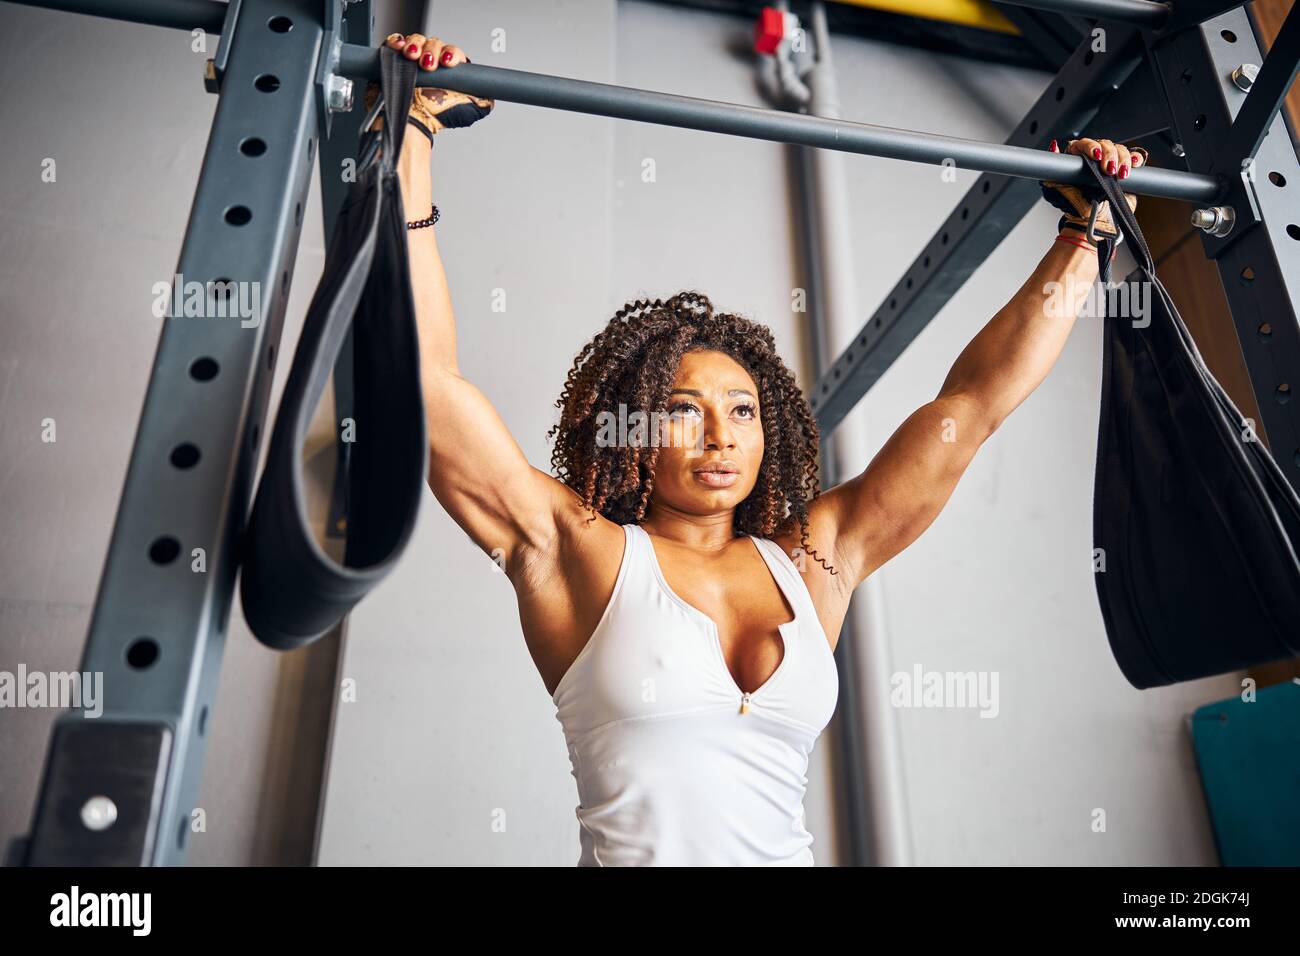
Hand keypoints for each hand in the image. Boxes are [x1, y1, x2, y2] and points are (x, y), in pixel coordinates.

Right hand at [366, 32, 493, 140]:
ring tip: (412, 57)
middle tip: (428, 65)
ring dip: (415, 46)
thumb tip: (493, 95)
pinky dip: (397, 41)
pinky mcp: (395, 58)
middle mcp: (432, 62)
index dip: (451, 54)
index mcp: (449, 71)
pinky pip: (396, 41)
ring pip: (417, 40)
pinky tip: (400, 47)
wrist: (411, 122)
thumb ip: (484, 101)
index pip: (453, 52)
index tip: (448, 63)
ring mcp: (413, 59)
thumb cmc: (437, 117)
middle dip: (432, 51)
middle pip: (435, 43)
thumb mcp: (469, 112)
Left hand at [1040, 137, 1147, 241]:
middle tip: (1109, 170)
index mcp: (1078, 159)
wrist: (1092, 223)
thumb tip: (1053, 146)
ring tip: (1121, 175)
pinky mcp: (1124, 170)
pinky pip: (1134, 158)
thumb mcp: (1055, 189)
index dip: (1091, 146)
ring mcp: (1111, 163)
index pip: (1084, 144)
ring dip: (1123, 159)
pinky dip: (1136, 158)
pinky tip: (1134, 164)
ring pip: (1120, 150)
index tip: (1095, 156)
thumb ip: (1051, 170)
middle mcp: (1095, 159)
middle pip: (1105, 144)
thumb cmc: (1074, 207)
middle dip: (1109, 155)